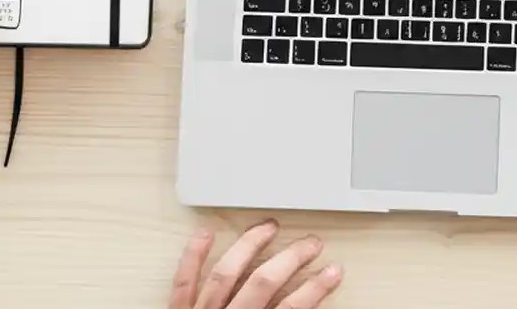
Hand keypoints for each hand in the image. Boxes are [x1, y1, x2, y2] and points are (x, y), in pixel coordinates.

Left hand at [169, 221, 342, 308]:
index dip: (315, 289)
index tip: (333, 273)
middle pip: (262, 284)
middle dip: (290, 259)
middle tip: (311, 244)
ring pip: (225, 275)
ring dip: (250, 247)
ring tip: (269, 227)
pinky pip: (183, 282)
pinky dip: (193, 256)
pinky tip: (206, 234)